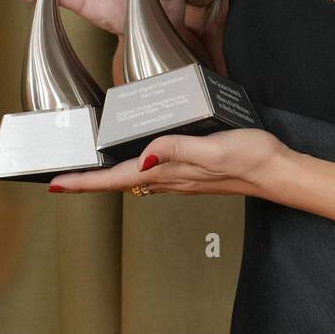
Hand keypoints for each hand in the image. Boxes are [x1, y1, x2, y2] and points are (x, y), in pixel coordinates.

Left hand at [47, 129, 294, 198]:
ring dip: (108, 175)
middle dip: (88, 180)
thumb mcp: (215, 149)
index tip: (56, 184)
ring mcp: (180, 176)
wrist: (278, 172)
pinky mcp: (192, 169)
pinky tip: (135, 156)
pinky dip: (133, 166)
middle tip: (61, 176)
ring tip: (88, 167)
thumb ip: (179, 150)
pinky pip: (153, 171)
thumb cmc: (251, 158)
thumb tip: (145, 154)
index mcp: (170, 172)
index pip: (117, 178)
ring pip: (134, 178)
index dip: (85, 182)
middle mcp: (170, 178)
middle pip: (118, 181)